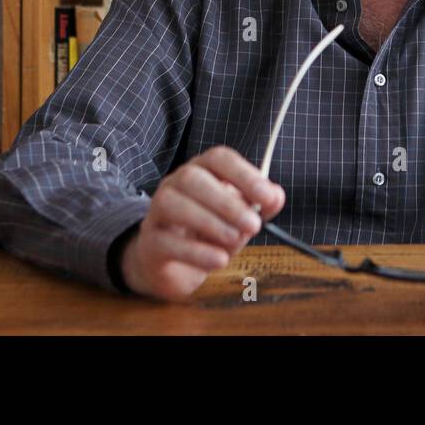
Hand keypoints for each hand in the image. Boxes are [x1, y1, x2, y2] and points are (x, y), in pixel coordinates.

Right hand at [120, 146, 284, 301]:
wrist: (172, 265)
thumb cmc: (209, 233)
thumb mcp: (240, 218)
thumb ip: (259, 206)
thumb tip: (276, 196)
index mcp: (201, 170)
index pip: (219, 159)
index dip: (244, 175)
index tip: (268, 197)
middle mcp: (175, 184)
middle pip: (192, 178)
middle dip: (227, 202)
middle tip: (253, 225)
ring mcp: (157, 211)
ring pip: (172, 204)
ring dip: (210, 223)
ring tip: (236, 241)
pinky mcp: (149, 242)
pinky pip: (165, 241)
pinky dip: (196, 251)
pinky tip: (218, 260)